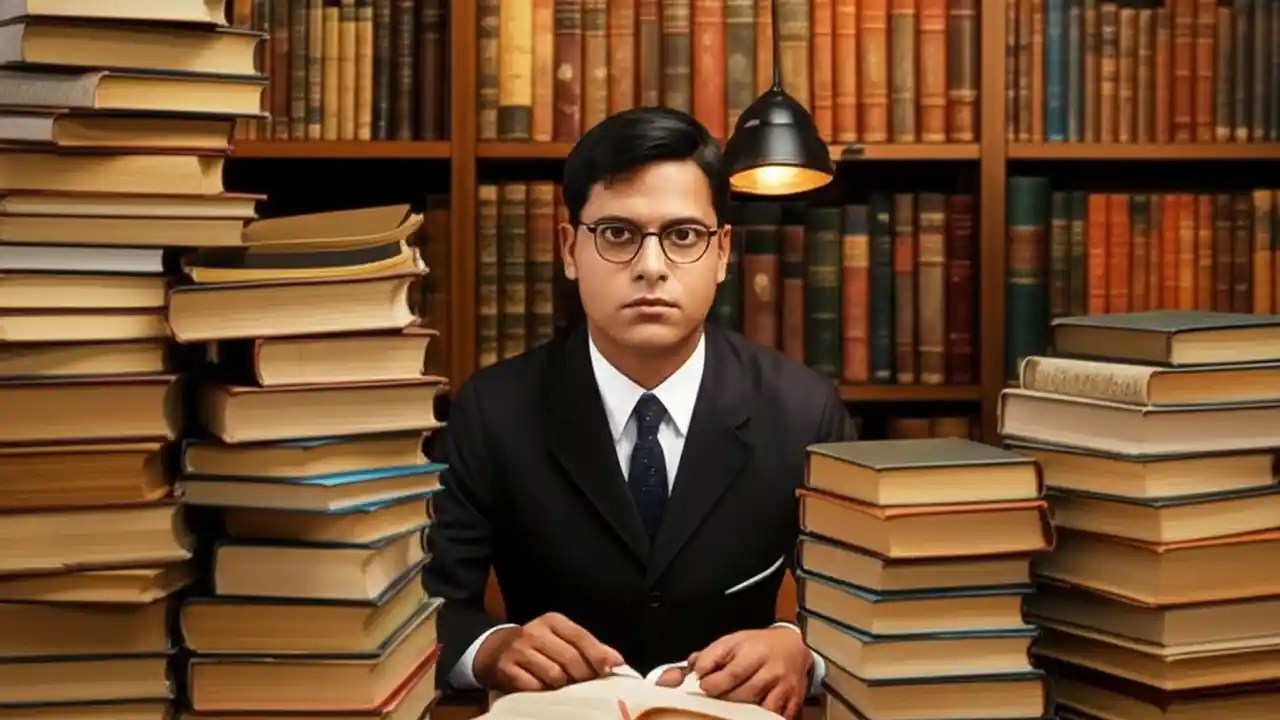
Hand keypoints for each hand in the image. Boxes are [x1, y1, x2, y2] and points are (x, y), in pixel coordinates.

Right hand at [473, 612, 624, 692]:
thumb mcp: (560, 638)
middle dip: (583, 675)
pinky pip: (534, 686)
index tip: (612, 668)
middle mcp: (535, 631)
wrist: (495, 650)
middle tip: (588, 683)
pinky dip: (543, 691)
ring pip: (554, 675)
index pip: (581, 636)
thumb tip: (617, 661)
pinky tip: (545, 689)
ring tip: (565, 686)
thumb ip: (588, 647)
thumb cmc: (537, 646)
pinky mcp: (507, 669)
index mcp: (552, 621)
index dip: (598, 654)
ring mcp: (519, 650)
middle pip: (570, 658)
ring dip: (563, 685)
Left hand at [661, 627, 811, 718]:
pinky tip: (748, 717)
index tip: (701, 688)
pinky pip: (778, 717)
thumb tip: (678, 676)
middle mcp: (770, 668)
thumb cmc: (756, 646)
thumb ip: (706, 658)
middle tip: (710, 705)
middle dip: (724, 701)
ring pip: (761, 707)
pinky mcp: (793, 700)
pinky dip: (763, 719)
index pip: (731, 672)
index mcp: (752, 650)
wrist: (795, 646)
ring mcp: (783, 686)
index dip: (714, 684)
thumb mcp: (731, 643)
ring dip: (742, 714)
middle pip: (745, 692)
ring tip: (727, 714)